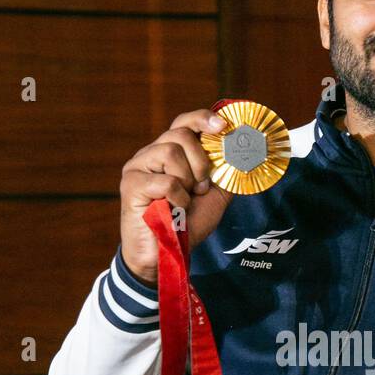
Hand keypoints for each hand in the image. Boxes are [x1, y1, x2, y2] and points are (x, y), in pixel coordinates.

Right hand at [119, 109, 234, 283]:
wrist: (165, 256)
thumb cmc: (186, 225)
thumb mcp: (214, 197)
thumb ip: (225, 174)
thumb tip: (244, 154)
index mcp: (168, 153)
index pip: (184, 122)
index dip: (203, 119)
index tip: (223, 126)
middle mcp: (150, 154)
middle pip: (180, 133)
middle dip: (200, 161)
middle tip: (200, 188)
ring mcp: (137, 167)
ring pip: (170, 151)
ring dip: (187, 180)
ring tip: (184, 200)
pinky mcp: (131, 185)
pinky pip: (165, 180)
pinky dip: (177, 198)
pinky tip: (174, 211)